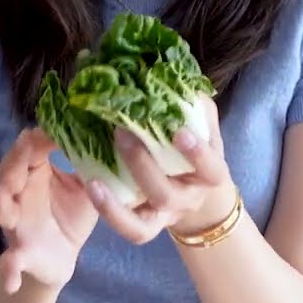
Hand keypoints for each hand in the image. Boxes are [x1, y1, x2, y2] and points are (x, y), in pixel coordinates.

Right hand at [0, 127, 98, 293]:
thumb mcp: (86, 185)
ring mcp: (16, 224)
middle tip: (25, 147)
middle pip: (8, 173)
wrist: (63, 253)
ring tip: (5, 203)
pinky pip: (11, 261)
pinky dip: (9, 269)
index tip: (46, 127)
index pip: (28, 148)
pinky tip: (11, 279)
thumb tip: (114, 132)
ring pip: (0, 210)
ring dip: (1, 204)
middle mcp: (19, 194)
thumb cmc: (72, 211)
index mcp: (34, 173)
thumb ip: (93, 163)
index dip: (35, 137)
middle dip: (14, 160)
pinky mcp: (21, 254)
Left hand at [86, 96, 235, 243]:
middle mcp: (187, 200)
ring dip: (118, 198)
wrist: (195, 190)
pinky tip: (92, 185)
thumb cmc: (194, 149)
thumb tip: (168, 74)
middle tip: (121, 131)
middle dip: (142, 164)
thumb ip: (190, 103)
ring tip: (96, 172)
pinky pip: (128, 228)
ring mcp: (164, 217)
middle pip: (166, 194)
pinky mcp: (144, 226)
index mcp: (209, 175)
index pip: (211, 169)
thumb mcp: (200, 125)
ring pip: (144, 221)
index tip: (178, 132)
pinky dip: (109, 211)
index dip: (197, 154)